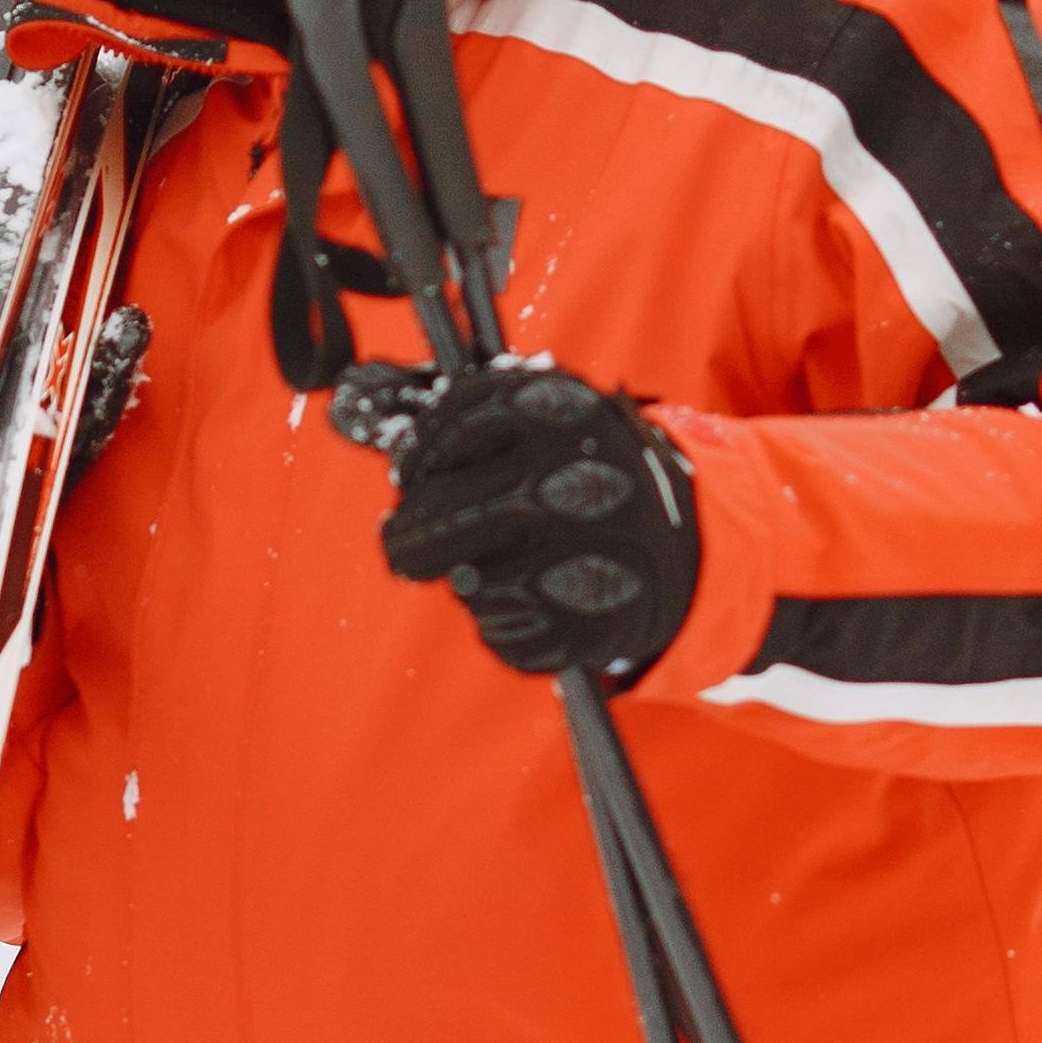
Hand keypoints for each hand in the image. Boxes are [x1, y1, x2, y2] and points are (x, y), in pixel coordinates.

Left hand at [372, 360, 700, 690]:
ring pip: (464, 580)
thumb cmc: (593, 474)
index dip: (417, 458)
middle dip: (409, 536)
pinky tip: (540, 599)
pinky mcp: (580, 625)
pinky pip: (499, 633)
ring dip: (469, 579)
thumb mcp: (546, 421)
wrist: (691, 544)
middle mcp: (563, 480)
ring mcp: (574, 555)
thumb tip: (350, 408)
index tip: (413, 473)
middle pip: (434, 517)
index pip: (442, 430)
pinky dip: (507, 623)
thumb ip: (457, 414)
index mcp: (556, 413)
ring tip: (508, 564)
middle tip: (408, 543)